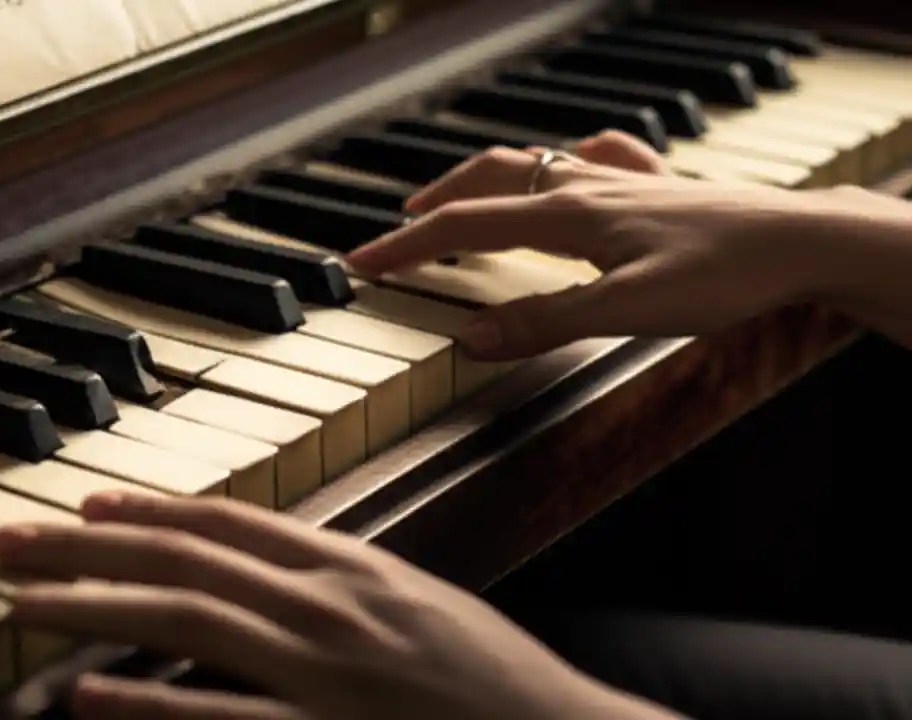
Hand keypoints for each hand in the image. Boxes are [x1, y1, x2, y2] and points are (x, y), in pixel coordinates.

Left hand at [0, 494, 679, 719]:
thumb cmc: (494, 679)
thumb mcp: (421, 603)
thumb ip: (346, 580)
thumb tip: (278, 562)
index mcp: (353, 568)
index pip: (229, 523)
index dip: (148, 510)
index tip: (84, 506)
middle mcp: (326, 608)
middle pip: (185, 561)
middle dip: (87, 548)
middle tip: (9, 543)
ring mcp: (321, 674)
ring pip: (184, 623)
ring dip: (92, 607)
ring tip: (19, 600)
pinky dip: (149, 704)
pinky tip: (85, 697)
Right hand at [344, 130, 910, 360]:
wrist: (803, 241)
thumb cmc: (723, 275)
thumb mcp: (624, 313)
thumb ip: (542, 324)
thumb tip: (469, 339)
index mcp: (568, 216)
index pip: (464, 227)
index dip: (405, 248)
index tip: (360, 264)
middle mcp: (585, 188)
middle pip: (486, 183)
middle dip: (432, 206)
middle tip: (396, 230)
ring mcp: (620, 182)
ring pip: (532, 165)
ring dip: (483, 180)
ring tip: (455, 196)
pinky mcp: (655, 187)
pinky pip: (595, 159)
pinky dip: (563, 162)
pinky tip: (571, 165)